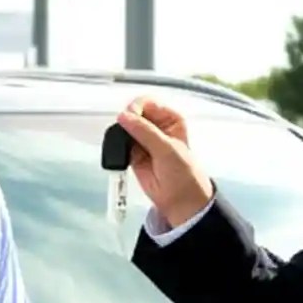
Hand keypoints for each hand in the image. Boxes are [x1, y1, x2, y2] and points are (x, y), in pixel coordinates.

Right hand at [115, 96, 214, 227]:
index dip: (137, 107)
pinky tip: (123, 151)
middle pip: (134, 113)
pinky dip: (119, 146)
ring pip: (126, 128)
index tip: (130, 115)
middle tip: (125, 129)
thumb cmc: (184, 173)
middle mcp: (156, 127)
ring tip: (126, 144)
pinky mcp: (134, 153)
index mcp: (170, 119)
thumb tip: (124, 117)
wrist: (180, 199)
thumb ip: (145, 131)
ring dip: (122, 133)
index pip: (148, 103)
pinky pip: (121, 144)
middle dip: (127, 119)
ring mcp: (144, 140)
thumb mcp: (166, 149)